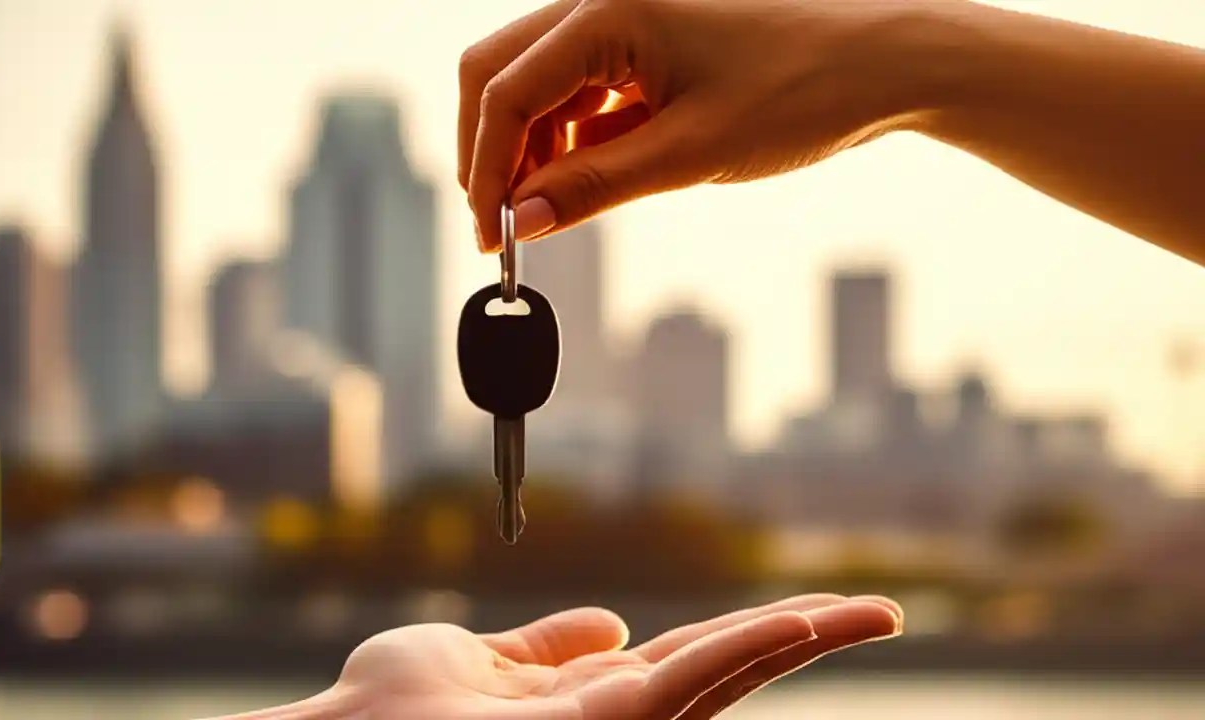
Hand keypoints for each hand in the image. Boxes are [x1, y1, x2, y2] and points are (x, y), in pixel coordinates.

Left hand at [210, 594, 900, 718]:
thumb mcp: (475, 657)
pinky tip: (797, 622)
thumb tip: (615, 623)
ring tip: (867, 612)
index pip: (691, 661)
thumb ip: (543, 644)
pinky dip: (746, 650)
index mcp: (589, 701)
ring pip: (726, 675)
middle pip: (728, 670)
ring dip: (797, 641)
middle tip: (878, 612)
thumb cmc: (387, 711)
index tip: (804, 609)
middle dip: (802, 640)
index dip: (750, 633)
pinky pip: (690, 682)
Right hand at [459, 0, 946, 249]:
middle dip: (491, 151)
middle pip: (501, 71)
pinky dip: (570, 139)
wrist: (884, 62)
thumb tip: (520, 224)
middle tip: (501, 227)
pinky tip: (580, 183)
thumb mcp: (689, 153)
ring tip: (543, 215)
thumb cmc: (802, 91)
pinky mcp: (645, 42)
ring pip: (536, 82)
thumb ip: (592, 188)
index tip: (489, 237)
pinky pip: (580, 89)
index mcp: (609, 9)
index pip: (506, 90)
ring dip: (528, 149)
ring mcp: (623, 18)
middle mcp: (604, 0)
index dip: (486, 170)